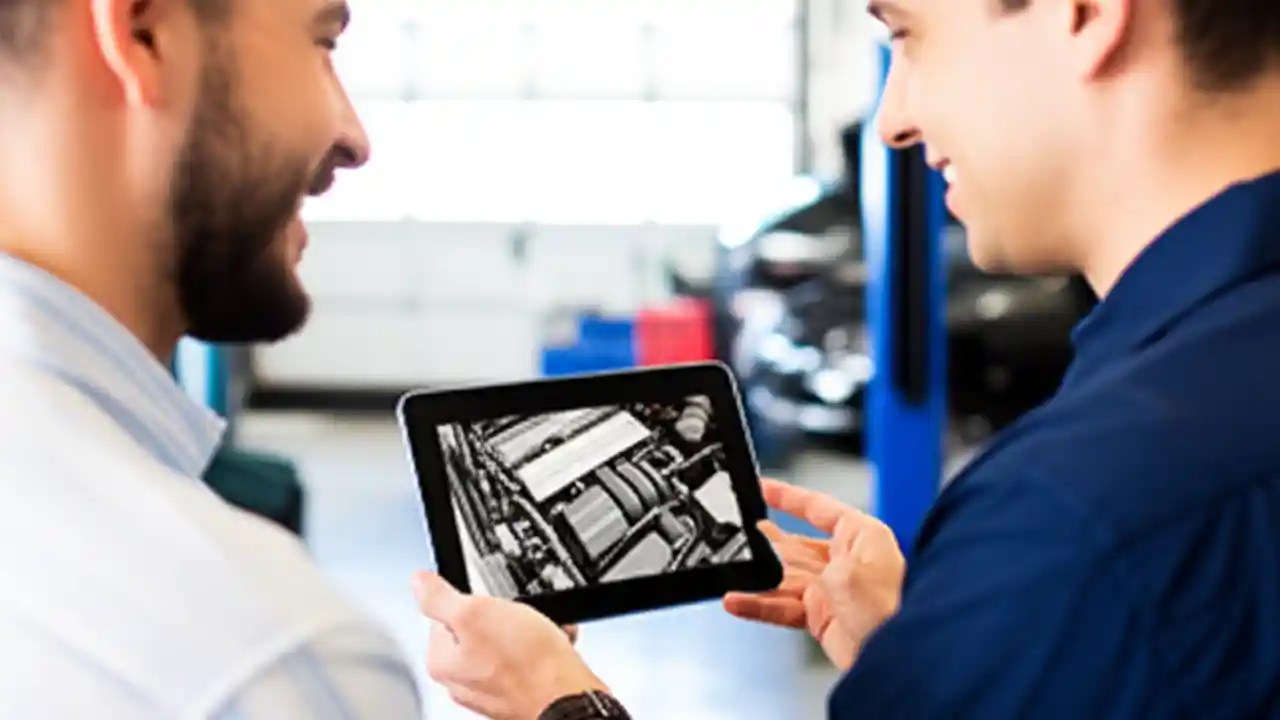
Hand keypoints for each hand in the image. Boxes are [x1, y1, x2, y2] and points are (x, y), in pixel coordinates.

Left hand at [412, 572, 606, 719]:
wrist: (569, 698)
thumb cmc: (529, 664)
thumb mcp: (475, 613)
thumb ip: (439, 597)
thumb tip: (418, 582)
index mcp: (443, 661)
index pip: (446, 613)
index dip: (474, 601)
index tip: (492, 607)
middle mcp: (462, 681)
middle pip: (477, 627)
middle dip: (504, 617)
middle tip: (518, 621)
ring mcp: (491, 689)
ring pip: (507, 642)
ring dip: (528, 632)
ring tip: (542, 635)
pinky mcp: (518, 692)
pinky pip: (528, 659)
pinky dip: (542, 648)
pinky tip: (552, 647)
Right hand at [723, 479, 904, 669]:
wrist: (901, 659)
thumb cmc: (893, 613)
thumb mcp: (850, 575)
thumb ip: (810, 563)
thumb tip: (782, 561)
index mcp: (861, 537)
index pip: (818, 508)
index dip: (789, 497)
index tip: (764, 487)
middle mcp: (846, 560)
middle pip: (795, 543)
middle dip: (766, 539)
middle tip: (739, 530)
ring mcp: (832, 588)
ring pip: (784, 577)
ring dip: (757, 577)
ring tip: (731, 569)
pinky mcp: (821, 615)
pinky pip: (783, 605)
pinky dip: (759, 605)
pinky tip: (739, 601)